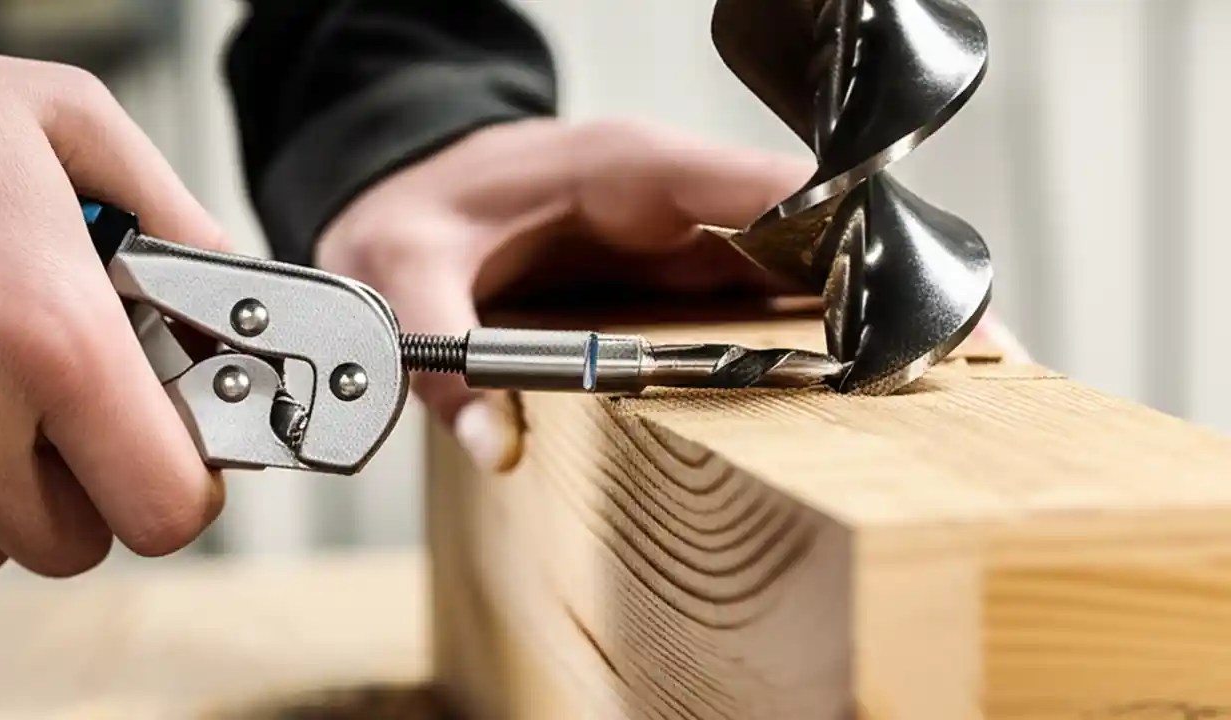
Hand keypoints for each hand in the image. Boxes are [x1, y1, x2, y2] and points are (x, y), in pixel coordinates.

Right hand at [0, 48, 227, 577]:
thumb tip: (227, 289)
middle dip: (96, 484)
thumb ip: (174, 215)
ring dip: (10, 489)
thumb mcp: (64, 120)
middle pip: (76, 543)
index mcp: (49, 334)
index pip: (165, 507)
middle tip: (81, 403)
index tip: (180, 444)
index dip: (186, 483)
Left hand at [316, 118, 1027, 470]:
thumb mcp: (401, 275)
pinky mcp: (679, 277)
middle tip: (974, 352)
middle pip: (808, 228)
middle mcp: (671, 198)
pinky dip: (820, 336)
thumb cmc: (410, 215)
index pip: (754, 185)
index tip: (907, 284)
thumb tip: (496, 445)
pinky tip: (863, 386)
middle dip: (888, 285)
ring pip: (802, 265)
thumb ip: (443, 353)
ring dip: (872, 316)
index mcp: (622, 170)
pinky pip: (766, 298)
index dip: (838, 229)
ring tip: (951, 376)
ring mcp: (682, 236)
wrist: (404, 192)